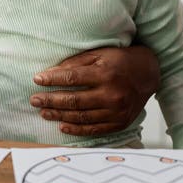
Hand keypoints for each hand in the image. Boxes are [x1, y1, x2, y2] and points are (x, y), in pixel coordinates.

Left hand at [29, 46, 159, 136]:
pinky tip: (62, 125)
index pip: (72, 78)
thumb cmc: (119, 61)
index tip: (37, 79)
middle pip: (74, 101)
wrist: (148, 74)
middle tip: (34, 100)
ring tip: (44, 112)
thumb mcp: (98, 53)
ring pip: (82, 117)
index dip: (52, 80)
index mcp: (105, 74)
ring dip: (59, 115)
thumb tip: (51, 73)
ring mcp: (116, 111)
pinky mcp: (120, 123)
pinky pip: (94, 129)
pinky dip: (77, 129)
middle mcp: (112, 94)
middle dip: (50, 101)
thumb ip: (75, 63)